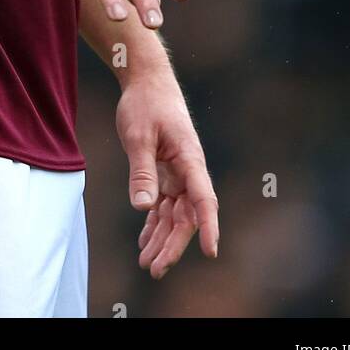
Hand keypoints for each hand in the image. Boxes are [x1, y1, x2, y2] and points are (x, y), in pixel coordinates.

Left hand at [116, 76, 218, 277]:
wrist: (146, 81)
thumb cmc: (145, 103)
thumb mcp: (138, 135)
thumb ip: (142, 171)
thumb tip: (144, 207)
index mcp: (189, 159)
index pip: (204, 199)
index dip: (208, 226)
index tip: (211, 251)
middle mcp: (188, 170)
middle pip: (187, 215)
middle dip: (173, 244)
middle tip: (154, 269)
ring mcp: (178, 172)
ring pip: (174, 214)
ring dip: (162, 239)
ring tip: (147, 263)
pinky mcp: (165, 172)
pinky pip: (163, 204)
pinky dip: (154, 223)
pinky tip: (144, 241)